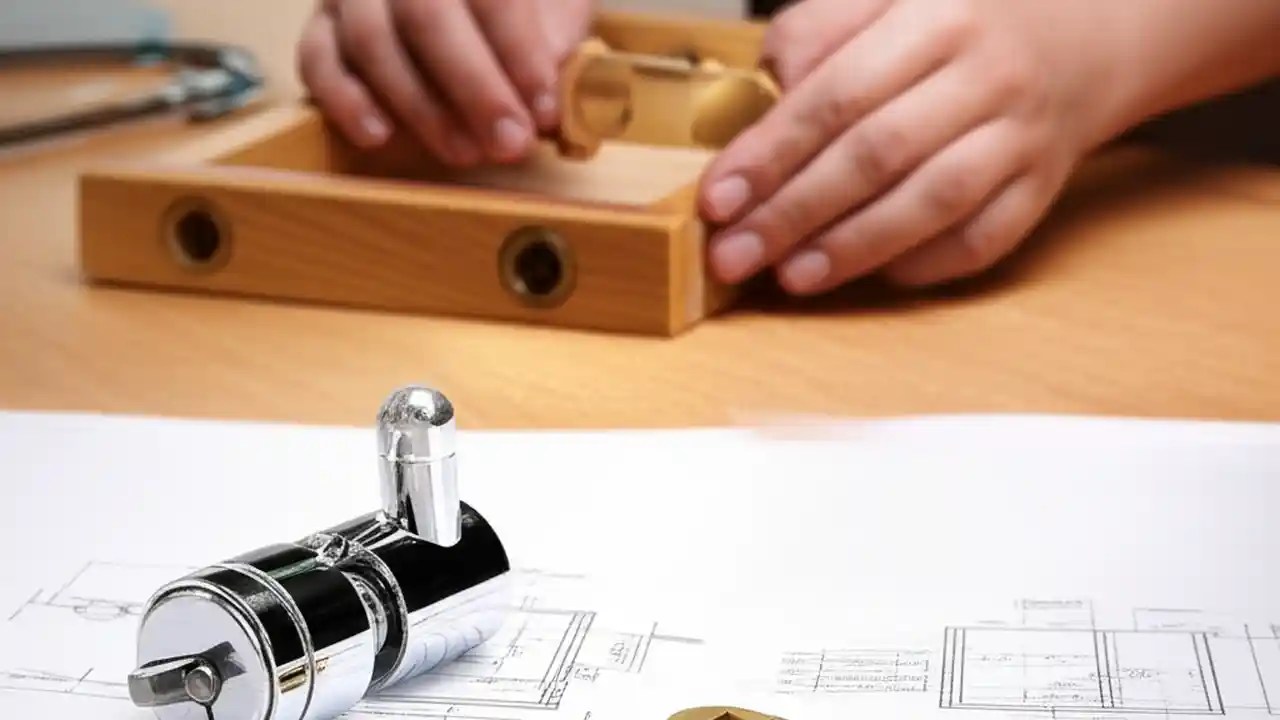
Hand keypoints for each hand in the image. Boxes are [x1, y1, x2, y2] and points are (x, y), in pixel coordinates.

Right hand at [298, 0, 594, 165]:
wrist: (475, 0)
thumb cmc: (520, 8)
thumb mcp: (556, 10)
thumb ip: (561, 45)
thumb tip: (560, 102)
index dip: (519, 53)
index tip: (545, 110)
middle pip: (428, 16)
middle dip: (474, 88)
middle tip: (509, 144)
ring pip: (372, 41)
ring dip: (421, 106)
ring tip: (464, 152)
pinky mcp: (322, 25)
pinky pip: (318, 59)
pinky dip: (345, 100)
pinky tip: (379, 136)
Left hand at [699, 0, 1102, 292]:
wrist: (1091, 27)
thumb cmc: (963, 18)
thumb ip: (818, 30)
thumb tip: (764, 100)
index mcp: (936, 13)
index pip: (837, 93)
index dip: (771, 152)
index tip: (719, 198)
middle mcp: (986, 74)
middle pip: (877, 153)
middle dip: (794, 211)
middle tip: (733, 255)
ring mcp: (1022, 135)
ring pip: (933, 202)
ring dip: (853, 247)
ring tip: (790, 276)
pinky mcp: (1044, 186)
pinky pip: (984, 239)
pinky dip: (925, 262)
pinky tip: (871, 274)